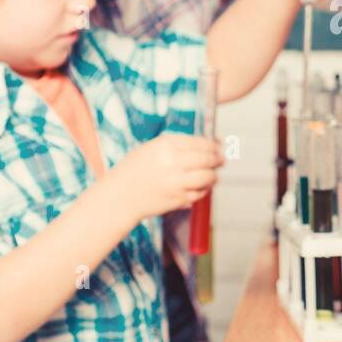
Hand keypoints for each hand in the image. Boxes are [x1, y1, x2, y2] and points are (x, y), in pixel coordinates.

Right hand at [107, 134, 222, 220]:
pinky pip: (200, 193)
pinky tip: (201, 187)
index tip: (218, 146)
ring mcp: (176, 181)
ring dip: (214, 176)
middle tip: (221, 160)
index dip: (213, 145)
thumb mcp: (151, 148)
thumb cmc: (133, 171)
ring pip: (207, 177)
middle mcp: (173, 162)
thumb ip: (177, 145)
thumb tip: (206, 144)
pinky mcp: (178, 198)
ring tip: (213, 175)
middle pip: (207, 158)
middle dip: (218, 159)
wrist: (119, 196)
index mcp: (166, 145)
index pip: (200, 142)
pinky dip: (204, 190)